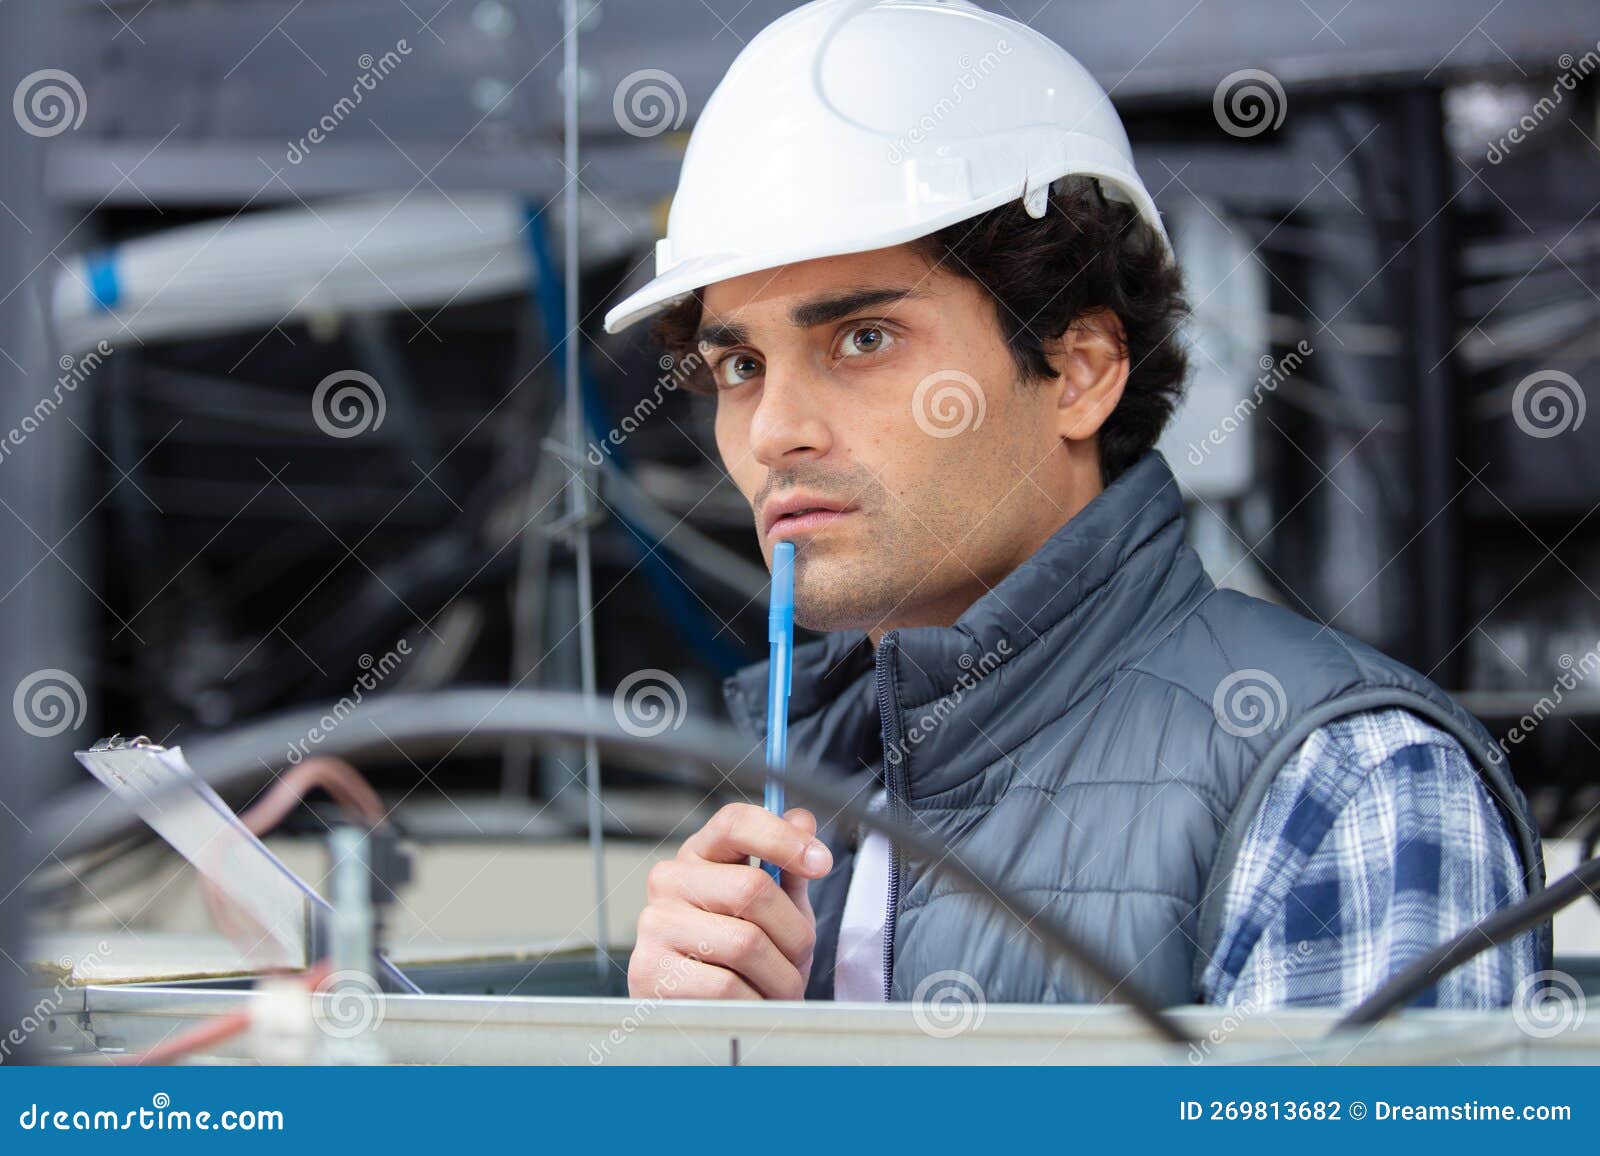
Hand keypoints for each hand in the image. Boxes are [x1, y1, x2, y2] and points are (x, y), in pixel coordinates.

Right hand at [628, 803, 832, 1000]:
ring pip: (745, 942)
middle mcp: (669, 881)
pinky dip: (754, 1003)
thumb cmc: (742, 960)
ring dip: (781, 976)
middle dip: (794, 933)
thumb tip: (802, 819)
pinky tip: (752, 1006)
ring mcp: (653, 925)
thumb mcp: (774, 913)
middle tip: (801, 959)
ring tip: (780, 990)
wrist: (704, 1017)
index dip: (782, 837)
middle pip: (752, 888)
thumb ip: (788, 868)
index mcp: (700, 855)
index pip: (736, 822)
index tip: (821, 863)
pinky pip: (726, 987)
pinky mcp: (648, 973)